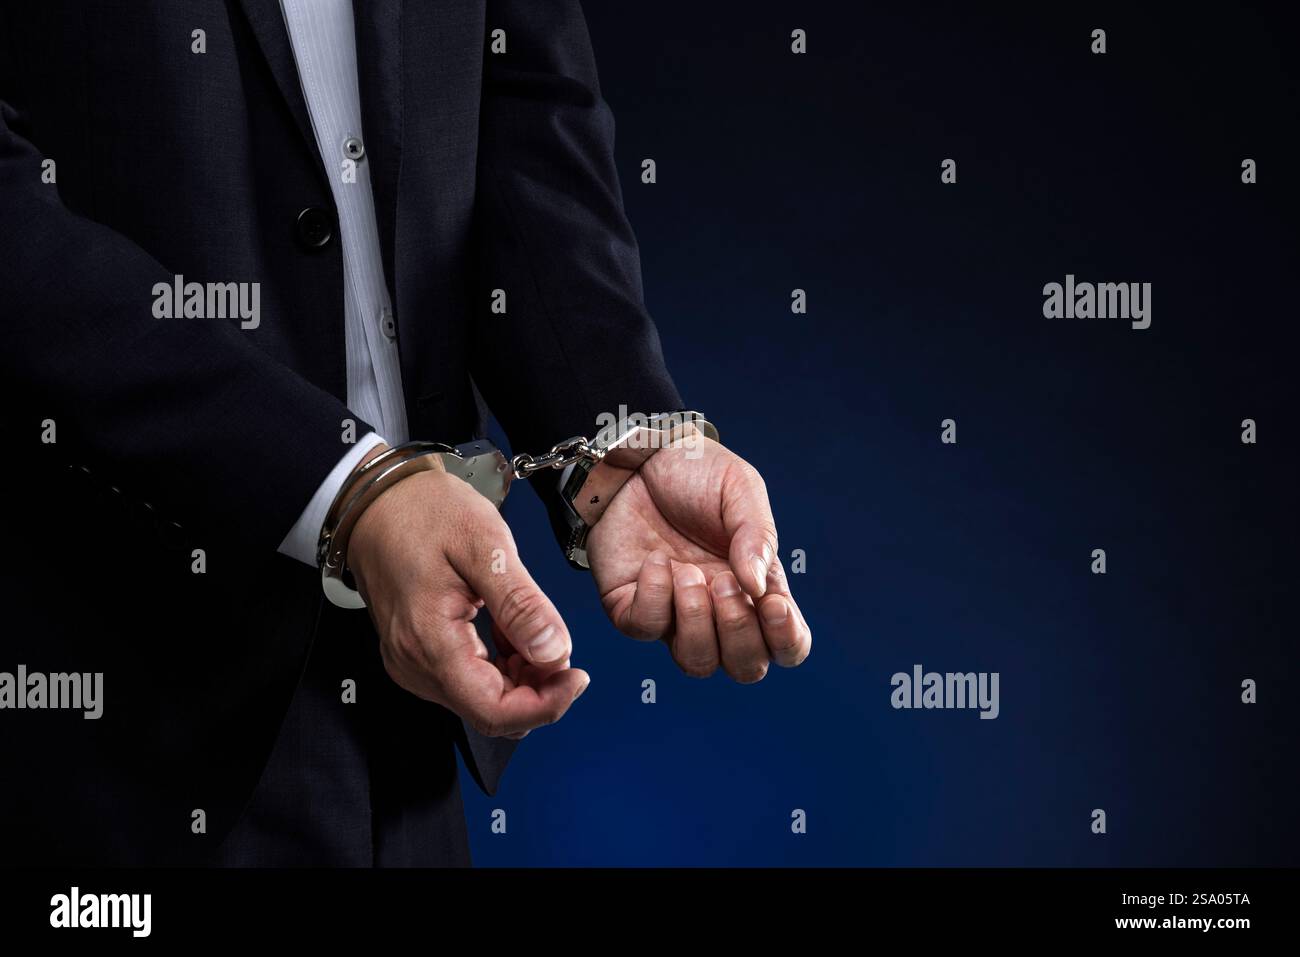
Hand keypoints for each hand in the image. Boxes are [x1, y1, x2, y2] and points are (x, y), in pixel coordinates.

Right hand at [348, 456, 588, 738]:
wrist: (379, 500)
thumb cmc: (424, 512)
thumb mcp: (484, 545)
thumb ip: (521, 604)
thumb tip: (554, 652)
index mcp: (429, 642)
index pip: (493, 711)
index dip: (545, 705)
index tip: (576, 677)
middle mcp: (415, 664)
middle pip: (491, 709)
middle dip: (537, 688)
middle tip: (560, 643)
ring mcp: (413, 662)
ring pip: (483, 697)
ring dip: (522, 675)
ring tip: (534, 626)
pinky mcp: (418, 653)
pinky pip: (469, 678)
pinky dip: (502, 663)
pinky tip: (512, 630)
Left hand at [586, 436, 810, 681]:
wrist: (638, 455)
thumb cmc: (697, 473)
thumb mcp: (740, 490)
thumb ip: (756, 536)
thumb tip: (757, 589)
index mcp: (757, 588)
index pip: (787, 645)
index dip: (786, 639)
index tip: (771, 603)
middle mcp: (720, 611)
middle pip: (745, 667)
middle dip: (738, 633)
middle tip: (723, 582)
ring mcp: (675, 614)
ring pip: (696, 662)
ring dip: (696, 622)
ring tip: (687, 572)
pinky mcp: (631, 606)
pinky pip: (645, 628)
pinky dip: (654, 598)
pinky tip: (656, 561)